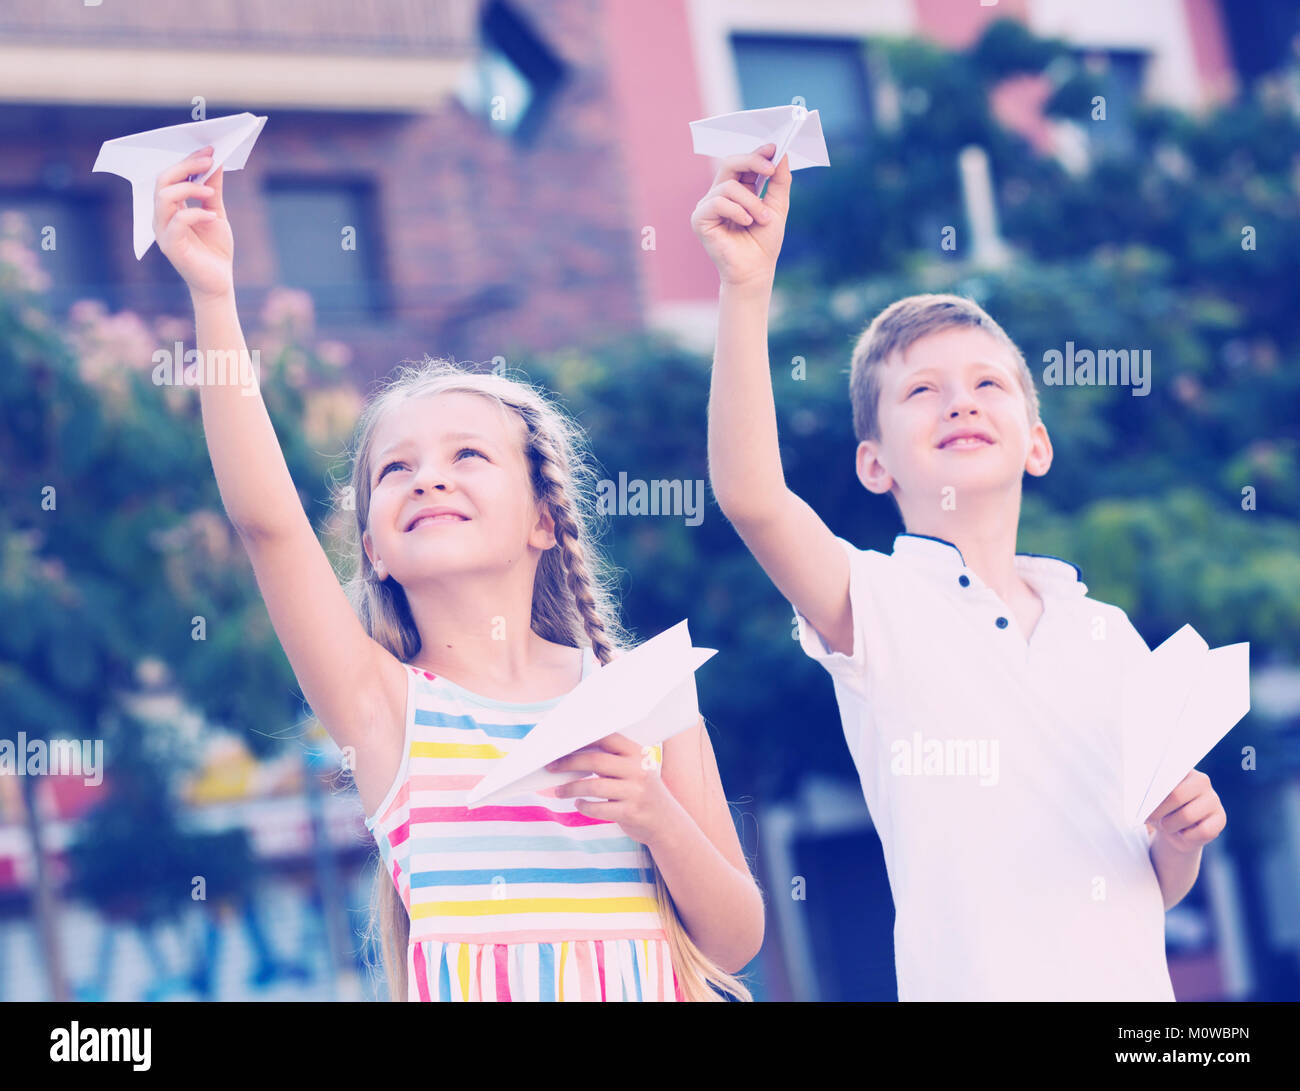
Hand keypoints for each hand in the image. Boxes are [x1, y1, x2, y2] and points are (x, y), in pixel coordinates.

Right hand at [153, 147, 233, 301]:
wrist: (219, 281)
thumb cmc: (215, 248)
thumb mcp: (216, 212)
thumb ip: (213, 188)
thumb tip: (215, 162)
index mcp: (169, 207)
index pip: (169, 176)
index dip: (188, 161)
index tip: (210, 149)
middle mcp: (161, 216)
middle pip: (162, 181)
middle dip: (186, 167)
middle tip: (210, 160)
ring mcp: (163, 231)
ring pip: (164, 197)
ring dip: (190, 188)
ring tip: (212, 193)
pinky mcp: (171, 246)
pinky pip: (178, 220)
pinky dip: (197, 213)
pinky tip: (212, 216)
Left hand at [546, 732, 680, 845]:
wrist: (667, 823)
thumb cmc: (640, 792)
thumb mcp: (634, 770)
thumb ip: (611, 760)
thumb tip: (570, 754)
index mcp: (638, 753)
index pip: (606, 738)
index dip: (581, 739)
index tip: (560, 743)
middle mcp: (639, 769)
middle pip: (596, 761)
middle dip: (569, 763)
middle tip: (551, 766)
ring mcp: (636, 792)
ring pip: (594, 786)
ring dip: (571, 788)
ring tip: (558, 791)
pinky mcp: (632, 813)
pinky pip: (599, 809)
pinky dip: (584, 806)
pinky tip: (578, 804)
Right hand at [689, 143, 791, 290]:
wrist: (755, 270)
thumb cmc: (764, 242)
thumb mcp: (777, 206)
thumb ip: (779, 181)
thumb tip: (781, 154)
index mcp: (736, 190)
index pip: (742, 163)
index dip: (757, 153)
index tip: (774, 148)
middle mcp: (719, 195)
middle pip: (730, 163)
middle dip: (752, 162)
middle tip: (770, 169)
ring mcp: (707, 206)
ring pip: (728, 186)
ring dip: (751, 201)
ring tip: (762, 219)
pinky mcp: (699, 219)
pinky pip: (717, 202)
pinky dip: (735, 210)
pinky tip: (746, 222)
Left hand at [1144, 770, 1225, 853]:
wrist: (1174, 831)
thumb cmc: (1160, 810)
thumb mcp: (1151, 799)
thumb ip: (1147, 790)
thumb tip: (1136, 787)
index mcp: (1183, 770)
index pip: (1168, 774)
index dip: (1153, 789)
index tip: (1141, 800)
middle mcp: (1202, 781)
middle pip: (1176, 795)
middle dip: (1158, 810)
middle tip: (1148, 818)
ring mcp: (1214, 800)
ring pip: (1187, 816)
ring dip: (1171, 825)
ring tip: (1167, 825)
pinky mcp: (1220, 819)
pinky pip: (1203, 831)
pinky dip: (1188, 836)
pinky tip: (1184, 832)